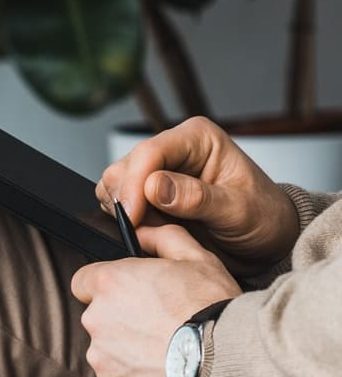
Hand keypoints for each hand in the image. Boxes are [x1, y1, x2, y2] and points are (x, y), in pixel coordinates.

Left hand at [71, 224, 240, 376]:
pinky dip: (132, 371)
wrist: (223, 359)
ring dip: (126, 345)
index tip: (127, 291)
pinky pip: (115, 374)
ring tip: (164, 345)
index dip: (105, 285)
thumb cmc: (211, 306)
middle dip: (120, 316)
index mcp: (111, 283)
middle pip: (98, 315)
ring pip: (106, 346)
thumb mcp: (197, 258)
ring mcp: (100, 354)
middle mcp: (96, 318)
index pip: (84, 281)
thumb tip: (143, 232)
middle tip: (158, 320)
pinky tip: (161, 366)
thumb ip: (163, 239)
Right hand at [98, 117, 301, 274]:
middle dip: (126, 202)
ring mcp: (156, 172)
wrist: (264, 237)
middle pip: (124, 168)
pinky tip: (149, 233)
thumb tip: (154, 186)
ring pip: (113, 186)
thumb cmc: (261, 217)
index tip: (133, 218)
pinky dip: (124, 222)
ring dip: (124, 213)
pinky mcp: (145, 195)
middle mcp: (172, 149)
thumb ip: (197, 198)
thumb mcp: (238, 210)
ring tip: (154, 232)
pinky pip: (116, 205)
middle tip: (143, 230)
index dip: (134, 185)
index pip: (149, 152)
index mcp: (198, 139)